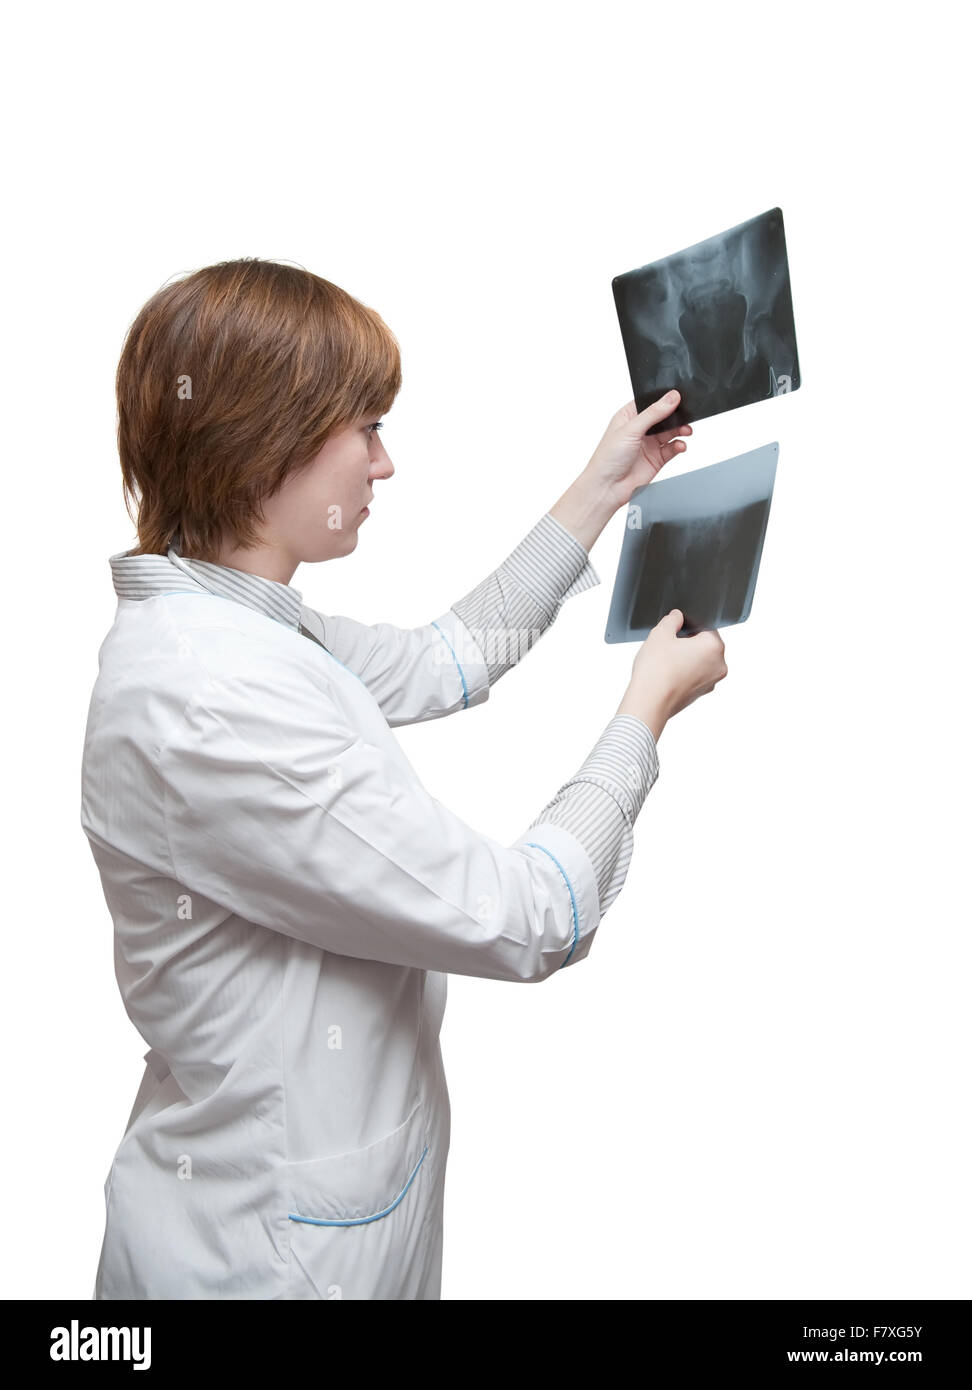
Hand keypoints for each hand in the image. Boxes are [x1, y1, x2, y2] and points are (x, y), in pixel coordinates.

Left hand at [586, 391, 691, 507]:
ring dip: (680, 429)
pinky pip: (672, 448)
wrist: (608, 488)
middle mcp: (640, 429)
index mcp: (629, 417)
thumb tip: (671, 397)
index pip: (650, 401)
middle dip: (676, 414)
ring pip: (671, 431)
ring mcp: (649, 444)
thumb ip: (653, 413)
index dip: (663, 398)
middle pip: (663, 416)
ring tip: (686, 430)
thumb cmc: (608, 458)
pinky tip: (680, 445)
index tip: (678, 395)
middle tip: (687, 413)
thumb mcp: (631, 429)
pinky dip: (679, 446)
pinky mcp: (656, 459)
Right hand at [616, 608, 727, 741]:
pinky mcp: (701, 693)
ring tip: (666, 661)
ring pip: (700, 660)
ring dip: (686, 657)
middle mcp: (719, 665)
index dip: (687, 623)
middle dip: (687, 641)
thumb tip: (677, 617)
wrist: (649, 702)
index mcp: (715, 646)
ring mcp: (711, 682)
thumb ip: (671, 620)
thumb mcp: (660, 634)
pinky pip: (694, 675)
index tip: (674, 628)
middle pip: (704, 644)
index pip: (705, 625)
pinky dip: (683, 672)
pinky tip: (667, 673)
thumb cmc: (656, 670)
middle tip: (668, 645)